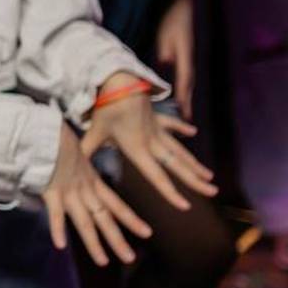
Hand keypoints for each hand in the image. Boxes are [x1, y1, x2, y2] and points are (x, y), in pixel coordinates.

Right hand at [42, 122, 150, 266]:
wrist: (46, 129)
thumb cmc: (57, 137)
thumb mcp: (74, 150)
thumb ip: (76, 162)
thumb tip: (75, 165)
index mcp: (91, 180)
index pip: (115, 203)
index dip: (130, 219)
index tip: (146, 232)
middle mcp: (84, 189)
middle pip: (104, 218)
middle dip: (117, 239)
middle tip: (129, 258)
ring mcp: (69, 192)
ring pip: (84, 222)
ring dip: (93, 243)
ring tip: (103, 262)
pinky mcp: (51, 191)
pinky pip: (55, 213)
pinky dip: (58, 229)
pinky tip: (60, 245)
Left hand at [78, 71, 216, 210]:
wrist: (118, 81)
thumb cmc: (105, 108)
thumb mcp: (95, 132)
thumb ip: (87, 149)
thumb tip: (74, 164)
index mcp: (137, 149)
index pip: (156, 176)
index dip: (170, 192)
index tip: (185, 206)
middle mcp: (152, 142)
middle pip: (177, 165)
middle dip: (195, 180)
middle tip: (213, 192)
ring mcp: (157, 128)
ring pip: (179, 149)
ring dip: (194, 162)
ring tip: (209, 176)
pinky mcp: (156, 115)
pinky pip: (171, 123)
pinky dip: (181, 127)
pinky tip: (193, 131)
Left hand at [155, 0, 194, 119]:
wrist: (182, 8)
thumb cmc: (173, 22)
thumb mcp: (165, 38)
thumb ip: (164, 55)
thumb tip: (162, 69)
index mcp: (185, 59)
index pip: (184, 84)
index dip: (183, 99)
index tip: (183, 114)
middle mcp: (190, 63)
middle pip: (188, 88)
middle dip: (186, 104)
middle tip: (185, 122)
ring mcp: (189, 61)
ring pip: (187, 84)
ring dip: (185, 98)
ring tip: (182, 115)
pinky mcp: (185, 58)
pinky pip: (184, 77)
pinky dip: (182, 88)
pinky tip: (177, 95)